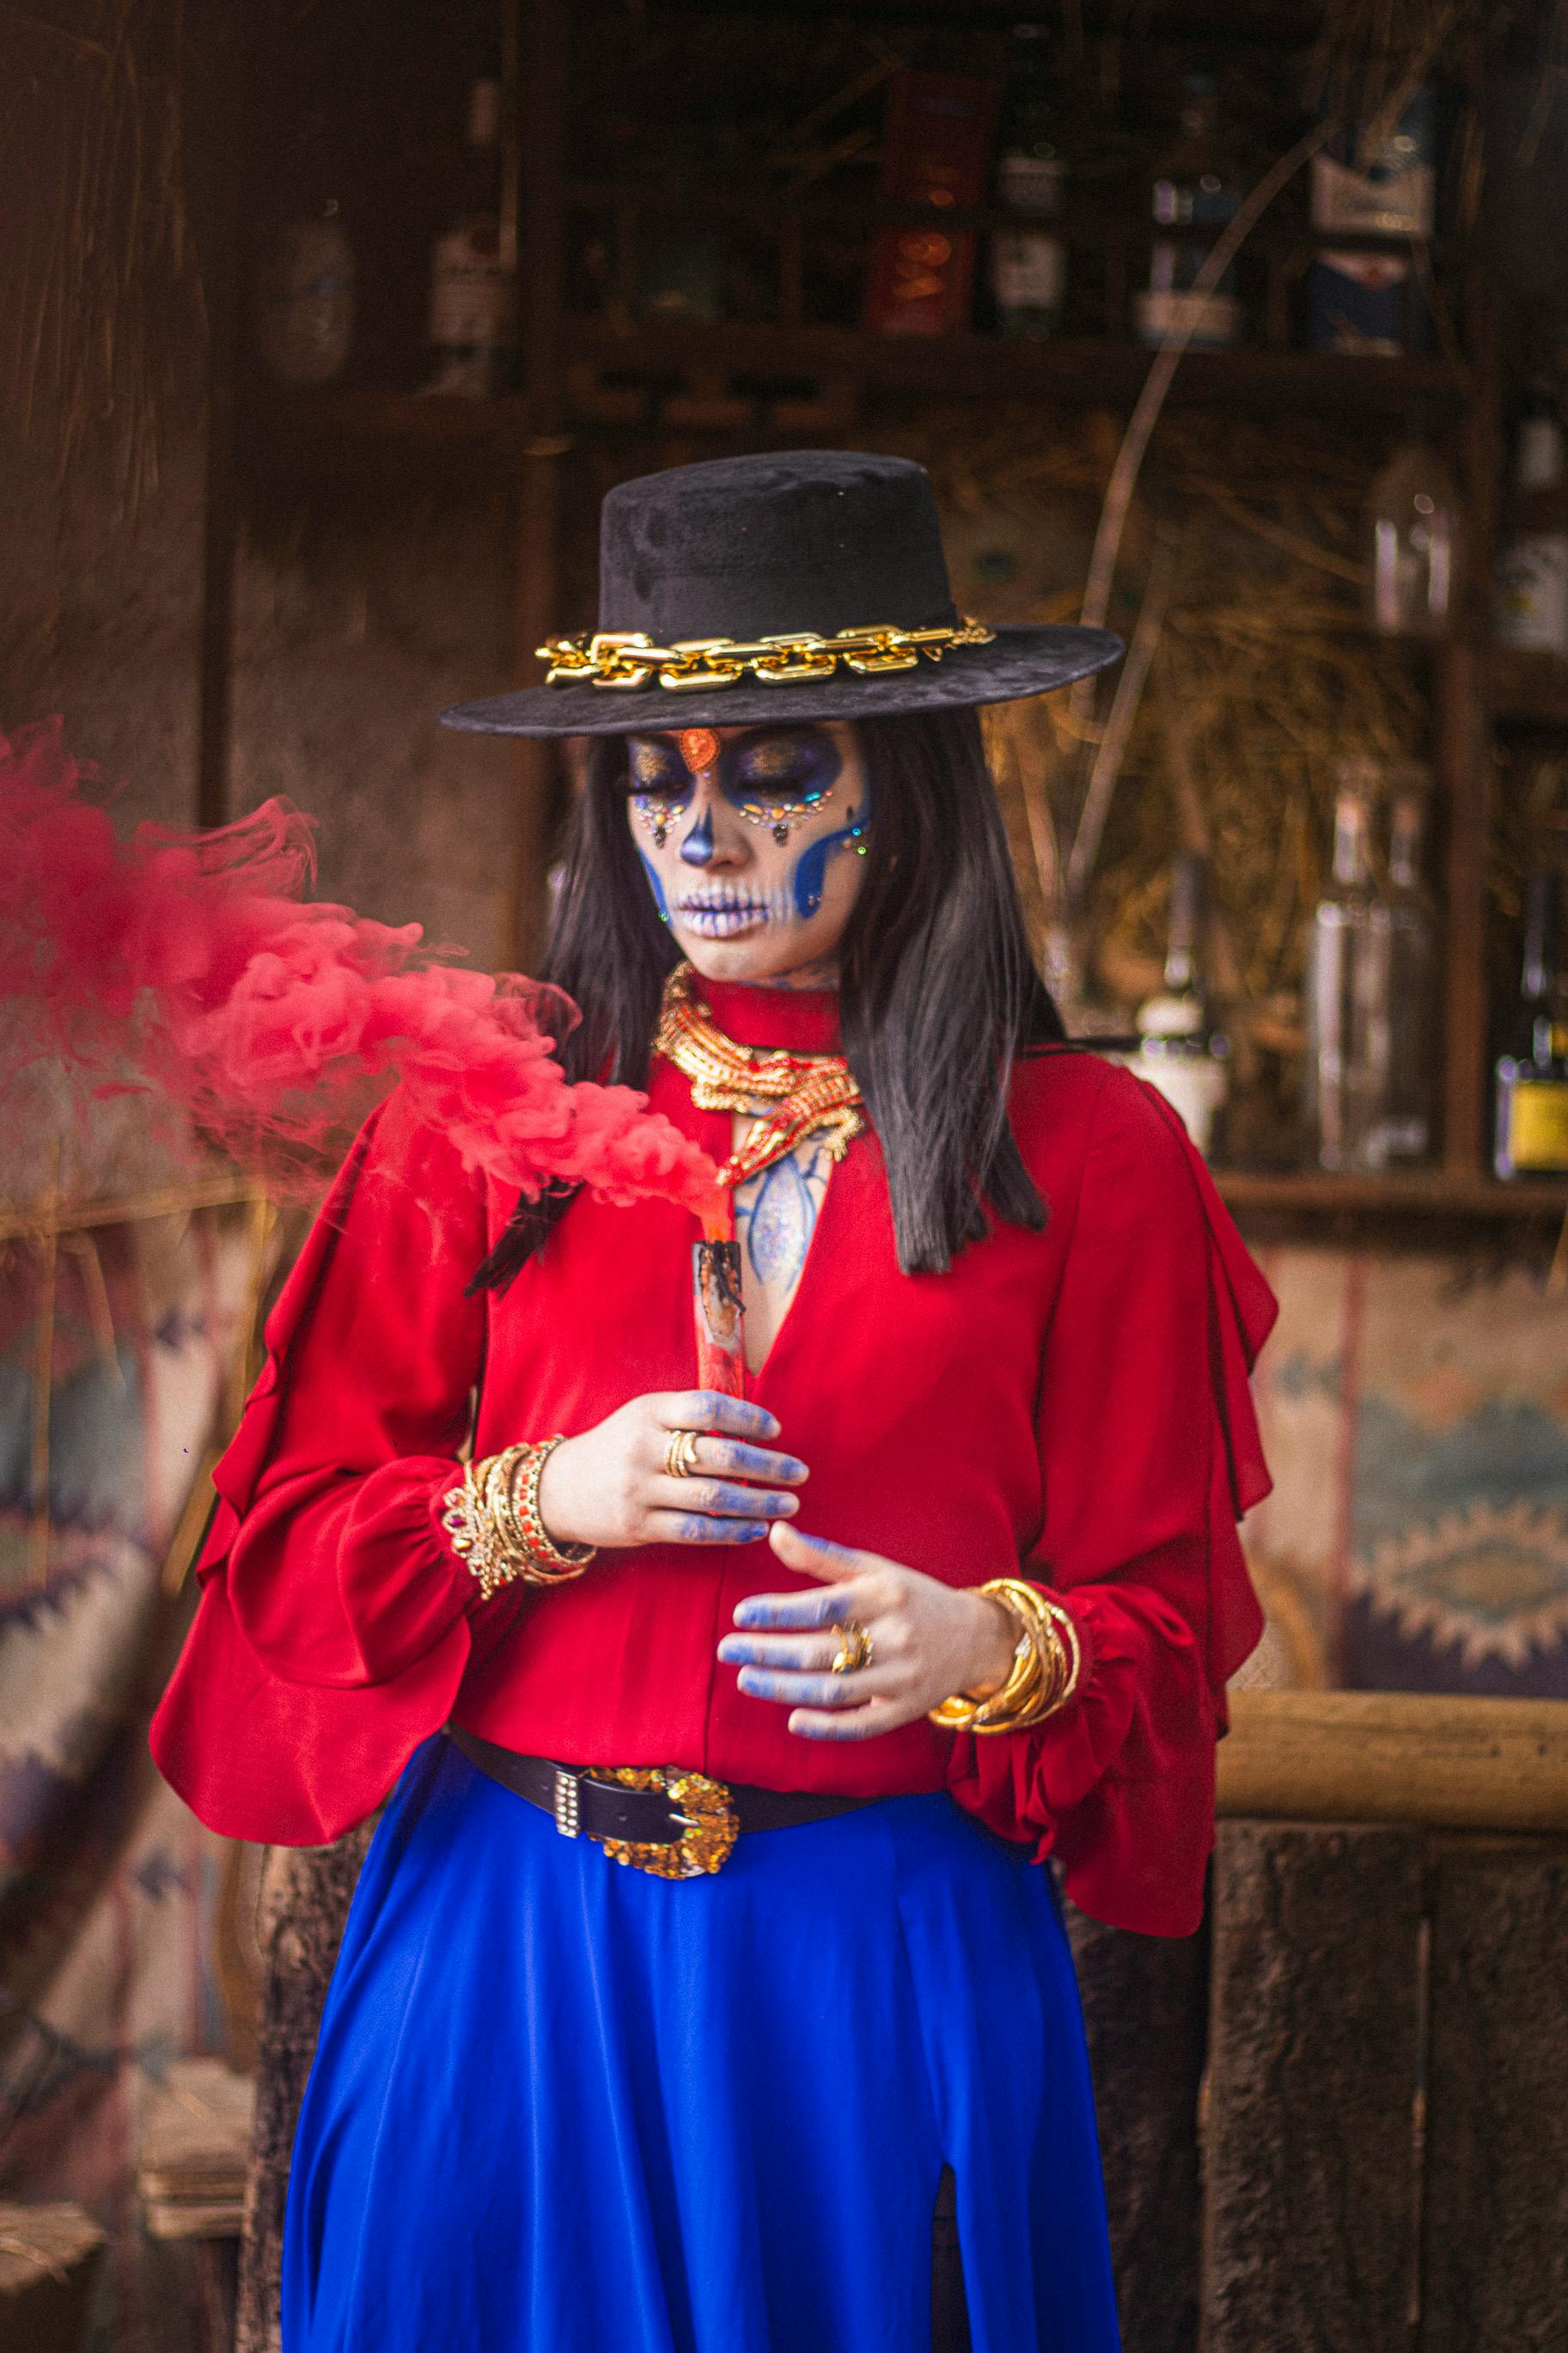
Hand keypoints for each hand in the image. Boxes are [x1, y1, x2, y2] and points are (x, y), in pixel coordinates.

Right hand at [535, 1390, 807, 1551]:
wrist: (558, 1489)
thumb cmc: (616, 1446)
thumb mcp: (644, 1415)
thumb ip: (689, 1415)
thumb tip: (753, 1421)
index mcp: (649, 1411)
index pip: (709, 1407)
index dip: (749, 1417)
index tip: (776, 1430)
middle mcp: (643, 1448)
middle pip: (719, 1456)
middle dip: (768, 1466)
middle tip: (800, 1473)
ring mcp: (639, 1490)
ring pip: (712, 1498)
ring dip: (758, 1502)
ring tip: (788, 1503)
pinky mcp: (637, 1526)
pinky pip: (694, 1531)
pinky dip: (731, 1531)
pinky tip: (756, 1529)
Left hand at [716, 1522, 1016, 1740]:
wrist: (974, 1636)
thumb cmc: (912, 1596)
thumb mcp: (874, 1568)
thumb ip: (822, 1556)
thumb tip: (775, 1531)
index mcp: (885, 1595)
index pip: (824, 1606)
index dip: (778, 1612)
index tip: (740, 1615)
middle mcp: (896, 1636)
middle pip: (822, 1651)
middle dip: (768, 1652)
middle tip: (727, 1650)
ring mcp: (902, 1677)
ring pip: (835, 1690)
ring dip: (785, 1689)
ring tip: (746, 1679)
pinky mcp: (906, 1710)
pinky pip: (862, 1725)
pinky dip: (826, 1726)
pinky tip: (793, 1720)